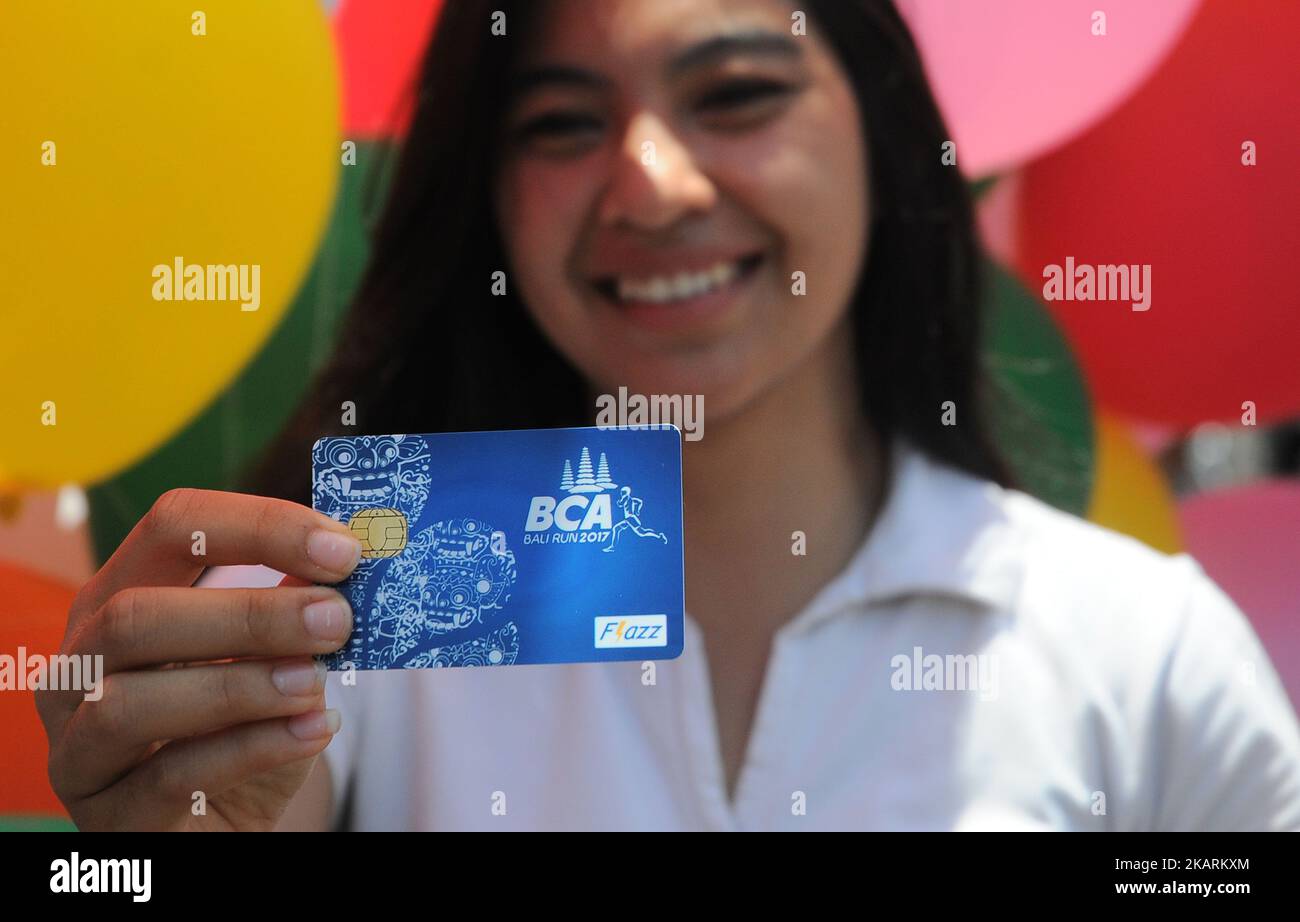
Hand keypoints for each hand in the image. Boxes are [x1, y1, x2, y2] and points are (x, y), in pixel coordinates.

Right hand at [36, 488, 361, 830]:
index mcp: (119, 598)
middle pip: (136, 615)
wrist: (222, 826)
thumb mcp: (277, 658)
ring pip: (129, 702)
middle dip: (248, 614)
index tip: (344, 550)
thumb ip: (300, 606)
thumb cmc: (246, 729)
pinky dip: (253, 748)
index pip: (171, 530)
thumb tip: (356, 551)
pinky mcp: (107, 815)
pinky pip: (169, 777)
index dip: (260, 527)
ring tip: (317, 683)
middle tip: (337, 619)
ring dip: (240, 685)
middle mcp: (81, 664)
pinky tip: (315, 730)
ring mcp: (79, 744)